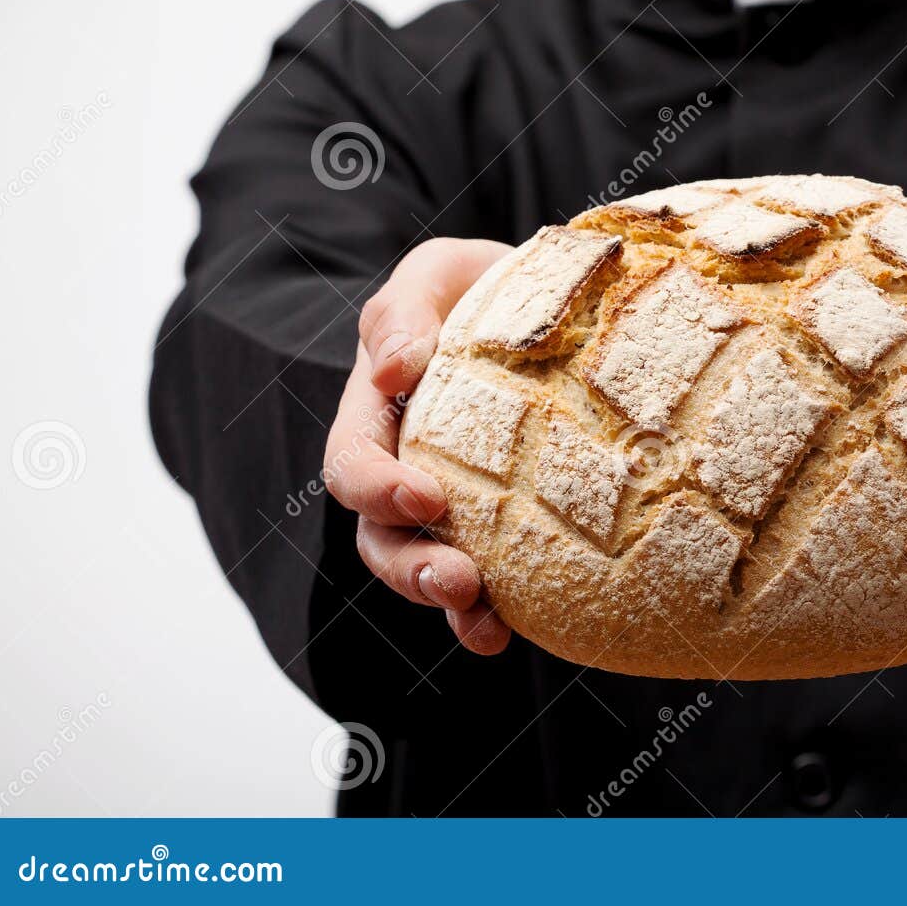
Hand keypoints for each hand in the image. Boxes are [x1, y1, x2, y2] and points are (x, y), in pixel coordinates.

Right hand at [323, 237, 515, 654]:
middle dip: (409, 567)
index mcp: (378, 410)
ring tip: (484, 624)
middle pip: (380, 535)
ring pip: (423, 568)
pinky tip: (511, 632)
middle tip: (458, 579)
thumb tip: (391, 369)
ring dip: (446, 602)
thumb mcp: (441, 273)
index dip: (377, 487)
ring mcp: (450, 502)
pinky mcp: (499, 524)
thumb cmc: (486, 283)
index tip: (428, 496)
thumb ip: (404, 311)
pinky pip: (487, 579)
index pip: (353, 461)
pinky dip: (489, 612)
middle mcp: (404, 464)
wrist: (554, 302)